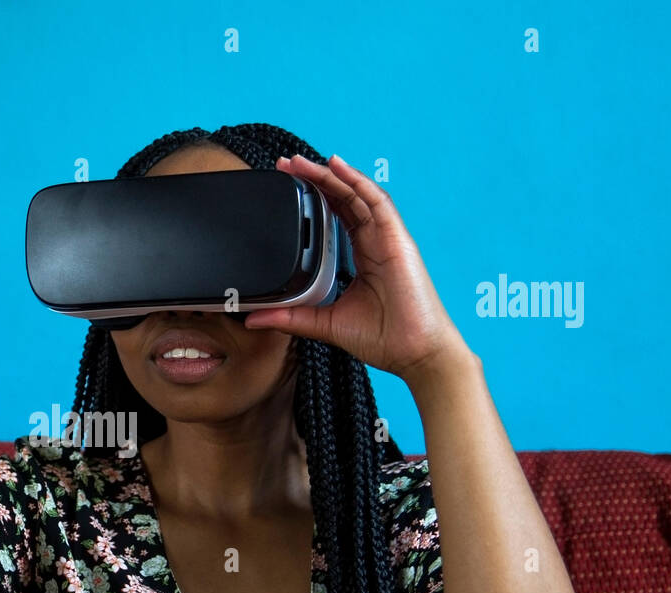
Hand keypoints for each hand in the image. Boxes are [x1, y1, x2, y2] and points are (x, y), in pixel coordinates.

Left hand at [244, 154, 470, 383]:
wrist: (415, 353)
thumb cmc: (383, 338)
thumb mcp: (325, 323)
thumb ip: (291, 317)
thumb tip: (254, 318)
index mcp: (361, 258)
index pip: (337, 217)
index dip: (314, 199)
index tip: (288, 187)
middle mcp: (375, 243)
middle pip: (344, 200)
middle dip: (316, 179)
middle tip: (286, 165)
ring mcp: (387, 239)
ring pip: (357, 194)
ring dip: (330, 175)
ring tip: (301, 161)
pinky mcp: (397, 240)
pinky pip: (376, 201)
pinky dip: (357, 181)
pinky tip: (337, 166)